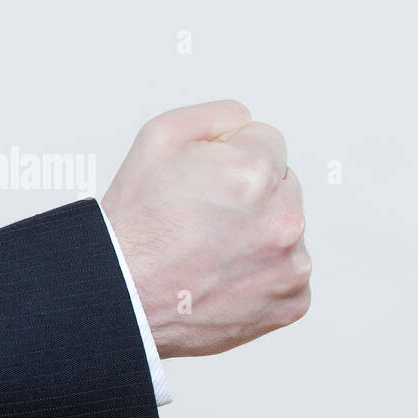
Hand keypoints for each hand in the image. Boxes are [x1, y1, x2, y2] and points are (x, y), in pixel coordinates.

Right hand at [102, 100, 310, 356]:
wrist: (124, 300)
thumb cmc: (136, 226)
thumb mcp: (159, 137)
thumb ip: (219, 116)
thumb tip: (249, 125)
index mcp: (256, 173)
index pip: (270, 142)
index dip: (233, 158)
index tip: (207, 183)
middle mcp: (284, 219)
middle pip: (284, 186)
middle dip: (253, 196)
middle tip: (206, 220)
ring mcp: (292, 265)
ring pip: (287, 230)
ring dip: (261, 235)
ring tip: (213, 252)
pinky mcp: (293, 301)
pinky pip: (289, 273)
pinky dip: (265, 275)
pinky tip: (227, 277)